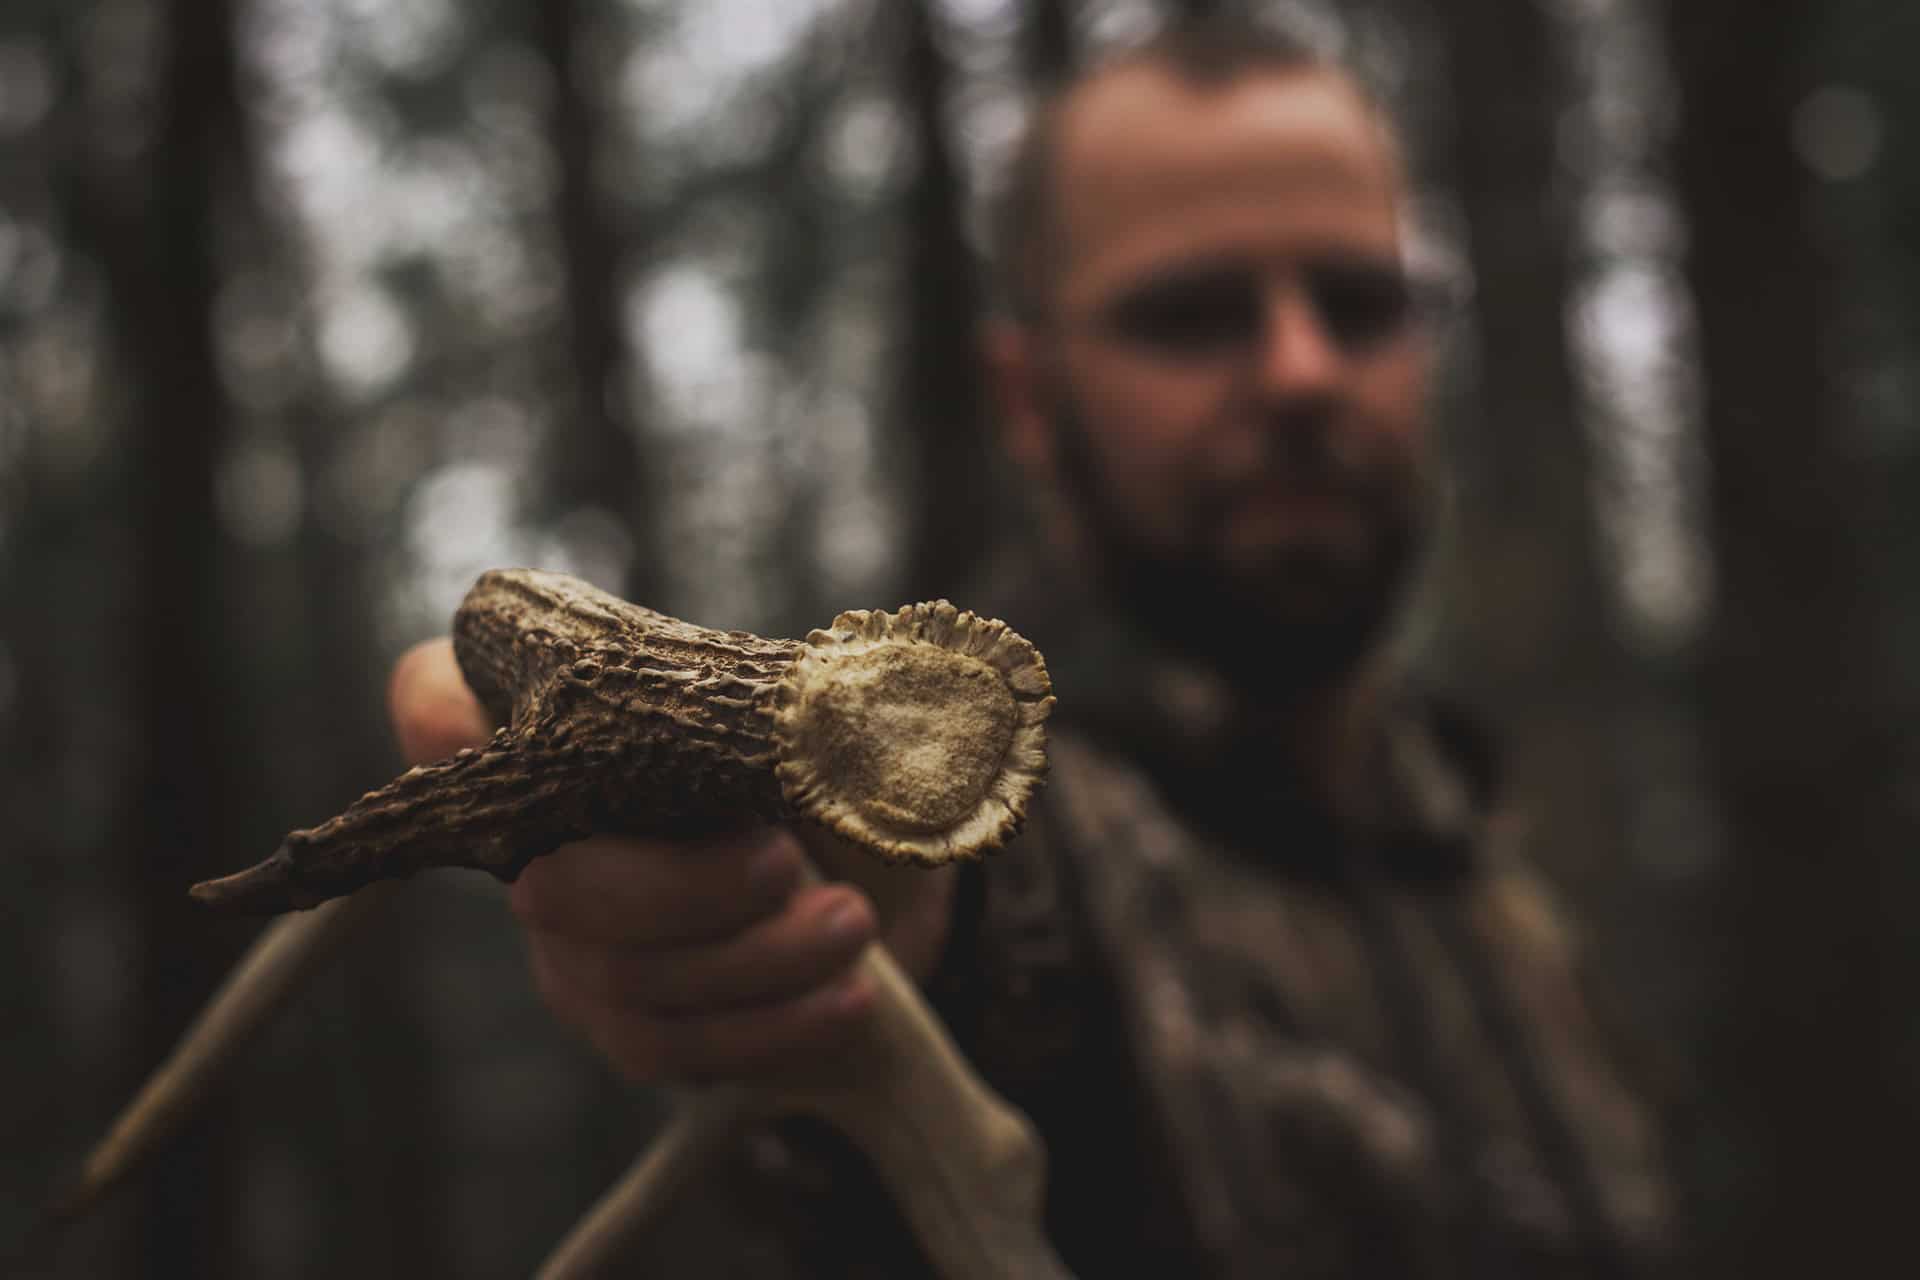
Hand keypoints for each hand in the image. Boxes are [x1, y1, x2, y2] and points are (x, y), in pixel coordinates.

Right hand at [387, 638, 955, 1083]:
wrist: (897, 873)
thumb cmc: (840, 769)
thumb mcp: (825, 720)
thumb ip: (789, 706)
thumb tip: (819, 727)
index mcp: (562, 727)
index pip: (436, 698)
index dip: (440, 714)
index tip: (472, 725)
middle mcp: (538, 833)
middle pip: (548, 882)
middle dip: (680, 888)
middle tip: (784, 864)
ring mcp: (570, 938)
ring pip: (620, 976)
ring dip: (756, 958)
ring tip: (850, 924)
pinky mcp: (626, 1019)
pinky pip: (665, 1045)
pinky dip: (768, 1027)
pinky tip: (848, 994)